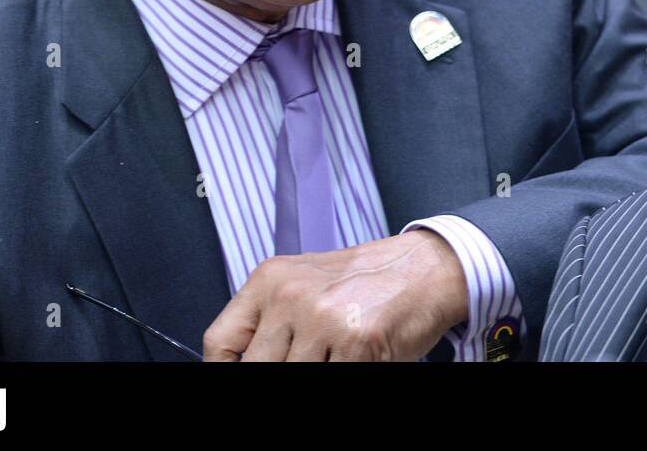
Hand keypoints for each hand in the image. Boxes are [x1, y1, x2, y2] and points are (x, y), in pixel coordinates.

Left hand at [203, 230, 468, 360]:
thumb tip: (245, 362)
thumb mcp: (306, 288)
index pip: (219, 344)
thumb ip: (272, 323)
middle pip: (254, 369)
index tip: (242, 373)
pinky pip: (333, 378)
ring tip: (334, 356)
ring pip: (293, 377)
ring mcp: (322, 318)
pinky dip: (343, 372)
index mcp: (270, 280)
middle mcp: (290, 295)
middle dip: (278, 375)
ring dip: (317, 371)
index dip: (227, 370)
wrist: (427, 268)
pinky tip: (357, 357)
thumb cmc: (367, 282)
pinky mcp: (355, 341)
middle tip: (309, 363)